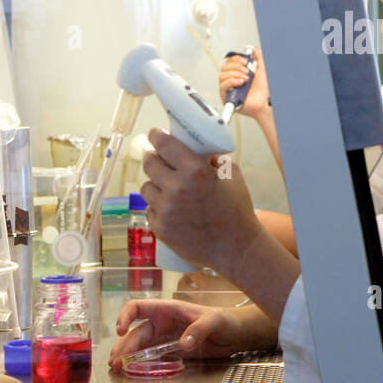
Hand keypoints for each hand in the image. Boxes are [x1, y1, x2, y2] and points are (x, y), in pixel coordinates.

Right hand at [108, 299, 269, 368]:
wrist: (236, 334)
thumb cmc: (226, 320)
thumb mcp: (214, 321)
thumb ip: (199, 330)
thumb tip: (183, 343)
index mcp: (168, 310)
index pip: (138, 307)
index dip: (126, 317)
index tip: (121, 331)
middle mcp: (162, 323)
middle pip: (136, 333)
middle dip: (123, 346)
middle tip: (115, 362)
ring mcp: (165, 338)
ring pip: (139, 346)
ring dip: (127, 356)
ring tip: (117, 368)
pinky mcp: (171, 351)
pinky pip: (150, 357)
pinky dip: (139, 363)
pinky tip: (132, 371)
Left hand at [140, 128, 261, 274]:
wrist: (235, 247)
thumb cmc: (237, 210)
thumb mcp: (233, 175)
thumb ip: (214, 159)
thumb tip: (199, 151)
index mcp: (195, 171)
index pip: (165, 145)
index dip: (157, 136)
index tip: (155, 134)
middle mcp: (176, 188)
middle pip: (149, 164)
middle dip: (153, 158)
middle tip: (158, 159)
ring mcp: (166, 210)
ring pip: (146, 187)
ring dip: (154, 184)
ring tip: (167, 188)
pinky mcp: (160, 228)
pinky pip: (150, 210)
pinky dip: (158, 207)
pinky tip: (170, 209)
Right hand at [218, 47, 269, 119]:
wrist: (263, 103)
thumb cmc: (261, 91)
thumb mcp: (261, 72)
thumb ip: (258, 60)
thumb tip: (255, 49)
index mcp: (237, 73)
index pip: (230, 62)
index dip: (236, 59)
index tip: (245, 60)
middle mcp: (231, 80)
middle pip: (224, 67)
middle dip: (236, 66)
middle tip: (247, 71)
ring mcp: (228, 88)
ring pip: (222, 75)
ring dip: (235, 74)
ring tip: (245, 78)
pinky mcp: (226, 96)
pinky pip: (222, 86)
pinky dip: (232, 82)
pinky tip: (240, 82)